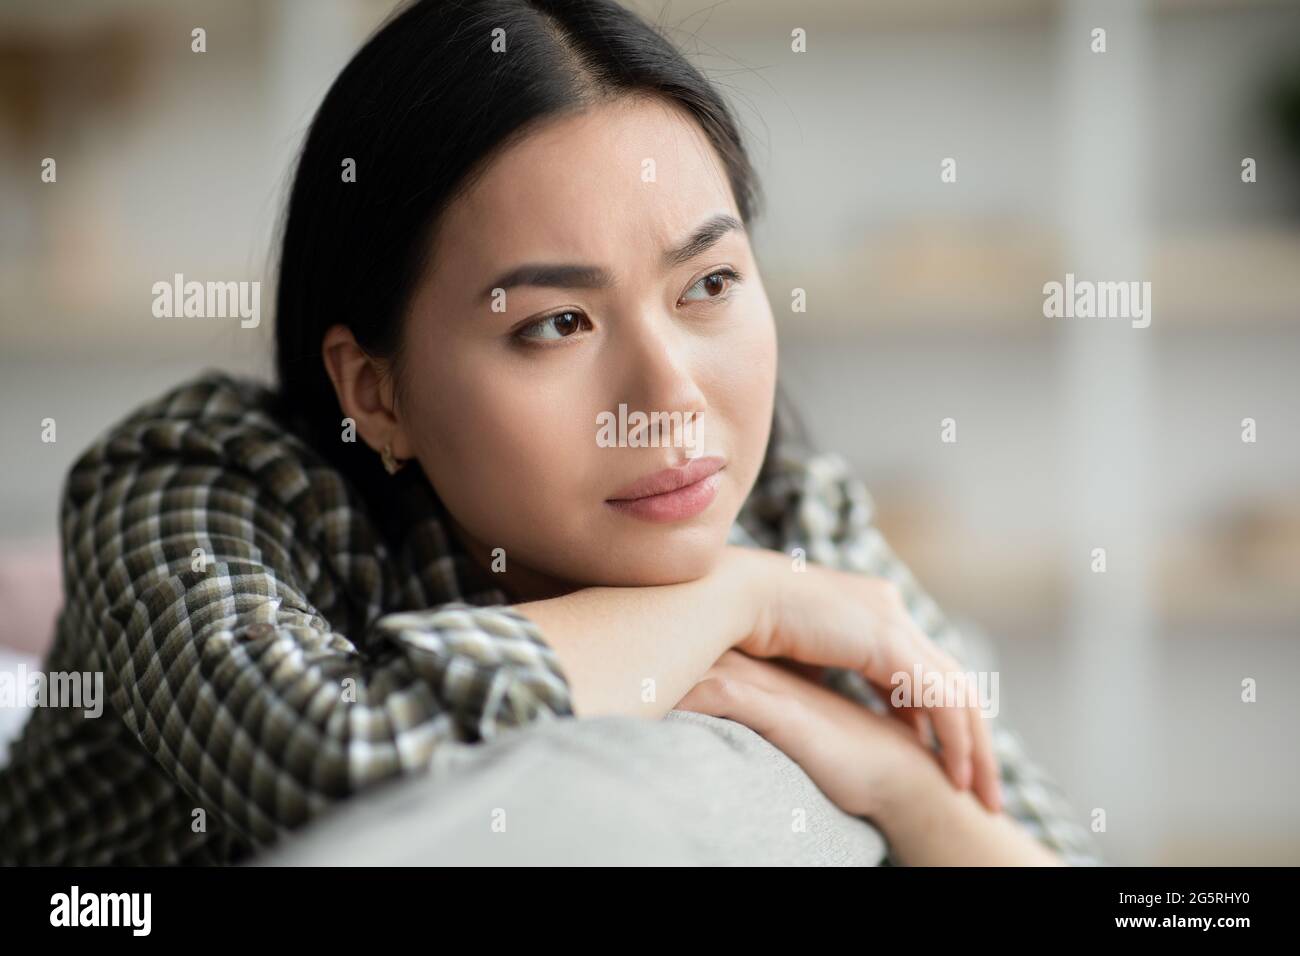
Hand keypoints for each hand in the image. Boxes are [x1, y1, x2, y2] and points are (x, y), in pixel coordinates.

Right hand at [721, 546, 1000, 812]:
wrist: (730, 594)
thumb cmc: (743, 622)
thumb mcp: (794, 649)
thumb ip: (820, 666)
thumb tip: (817, 687)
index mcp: (869, 605)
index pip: (918, 663)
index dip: (929, 710)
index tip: (929, 748)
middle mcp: (889, 607)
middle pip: (951, 677)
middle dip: (968, 732)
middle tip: (978, 779)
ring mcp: (892, 621)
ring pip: (958, 691)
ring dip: (972, 744)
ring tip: (975, 788)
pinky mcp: (888, 643)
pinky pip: (941, 700)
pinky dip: (954, 739)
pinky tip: (955, 771)